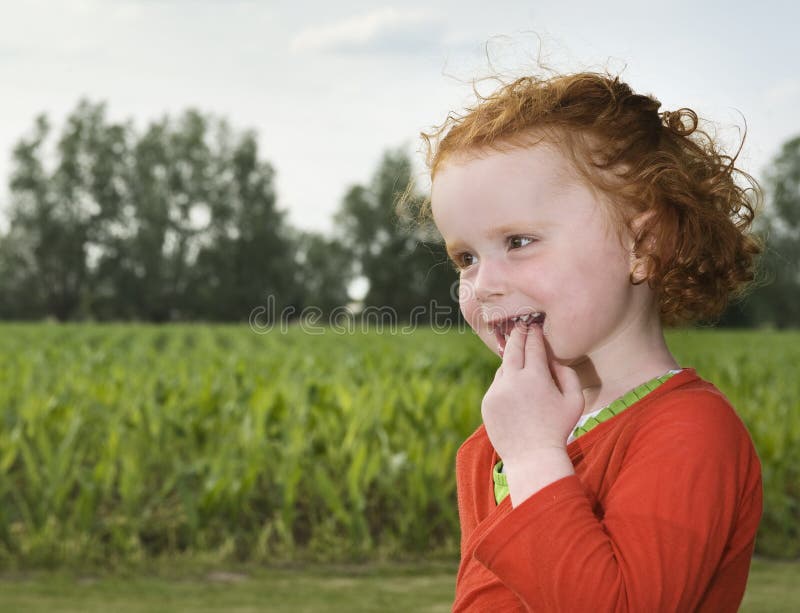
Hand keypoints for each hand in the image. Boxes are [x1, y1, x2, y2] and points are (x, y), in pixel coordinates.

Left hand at [482, 322, 584, 503]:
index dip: (534, 334)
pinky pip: (497, 385)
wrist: (533, 457)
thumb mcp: (575, 400)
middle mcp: (512, 380)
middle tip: (520, 327)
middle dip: (517, 335)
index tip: (535, 326)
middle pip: (512, 348)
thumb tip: (552, 358)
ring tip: (519, 358)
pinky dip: (505, 382)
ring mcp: (497, 391)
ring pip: (503, 367)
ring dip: (511, 361)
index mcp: (535, 377)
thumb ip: (568, 374)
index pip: (533, 346)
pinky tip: (515, 388)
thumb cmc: (558, 428)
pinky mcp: (487, 402)